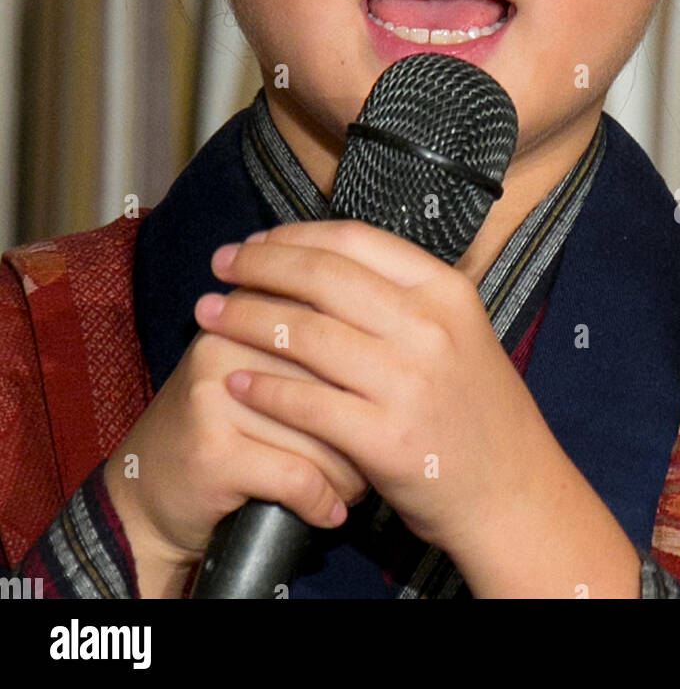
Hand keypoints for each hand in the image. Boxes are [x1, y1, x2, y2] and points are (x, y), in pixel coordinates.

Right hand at [103, 247, 370, 580]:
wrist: (148, 485)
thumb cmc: (228, 419)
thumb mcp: (267, 361)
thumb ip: (315, 331)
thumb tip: (396, 327)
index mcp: (250, 305)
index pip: (333, 316)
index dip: (368, 362)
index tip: (383, 394)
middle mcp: (228, 339)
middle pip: (335, 371)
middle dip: (366, 417)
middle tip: (379, 444)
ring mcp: (217, 393)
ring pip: (323, 429)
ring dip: (349, 469)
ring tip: (353, 482)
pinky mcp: (213, 450)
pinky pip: (297, 476)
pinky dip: (322, 501)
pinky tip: (327, 509)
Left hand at [199, 219, 563, 556]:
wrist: (514, 492)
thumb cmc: (475, 409)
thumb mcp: (457, 330)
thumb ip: (401, 296)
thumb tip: (323, 259)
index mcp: (444, 290)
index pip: (355, 240)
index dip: (294, 235)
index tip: (256, 241)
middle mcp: (429, 327)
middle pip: (321, 278)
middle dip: (258, 266)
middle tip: (219, 265)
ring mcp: (409, 383)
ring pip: (305, 335)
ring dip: (246, 319)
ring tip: (209, 315)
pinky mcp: (387, 439)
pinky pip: (306, 402)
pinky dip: (262, 386)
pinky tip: (234, 377)